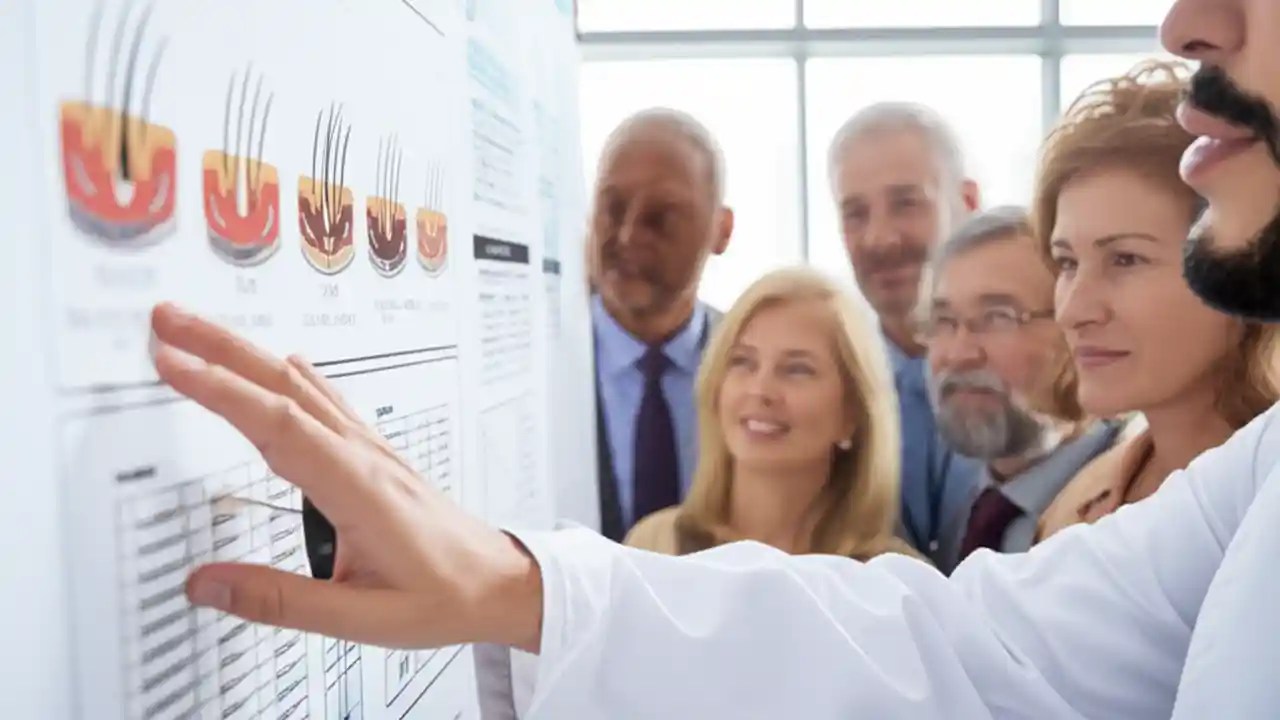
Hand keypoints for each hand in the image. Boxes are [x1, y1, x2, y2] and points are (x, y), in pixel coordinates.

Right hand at [149, 303, 543, 651]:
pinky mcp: (372, 454)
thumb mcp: (363, 618)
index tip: (170, 362)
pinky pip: (324, 400)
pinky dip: (286, 376)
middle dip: (220, 348)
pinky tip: (277, 364)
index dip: (220, 389)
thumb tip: (205, 585)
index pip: (277, 425)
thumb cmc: (443, 596)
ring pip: (301, 387)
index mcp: (357, 487)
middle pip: (282, 386)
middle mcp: (362, 455)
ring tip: (197, 333)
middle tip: (166, 320)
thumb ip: (280, 602)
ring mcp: (369, 448)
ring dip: (246, 354)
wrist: (499, 582)